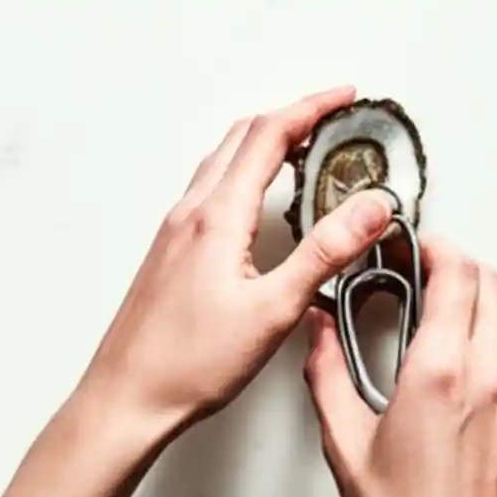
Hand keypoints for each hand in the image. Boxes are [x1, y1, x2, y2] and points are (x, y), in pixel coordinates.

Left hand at [77, 86, 395, 442]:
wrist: (126, 399)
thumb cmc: (189, 364)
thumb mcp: (274, 309)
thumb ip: (326, 253)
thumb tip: (370, 207)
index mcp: (217, 218)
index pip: (269, 136)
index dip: (312, 108)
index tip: (346, 97)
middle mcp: (190, 214)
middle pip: (242, 136)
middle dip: (292, 115)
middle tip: (332, 116)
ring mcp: (175, 232)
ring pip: (223, 160)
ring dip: (265, 141)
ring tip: (304, 149)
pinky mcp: (171, 253)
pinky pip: (210, 189)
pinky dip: (244, 172)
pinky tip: (258, 201)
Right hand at [303, 239, 496, 496]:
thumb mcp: (346, 445)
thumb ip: (327, 374)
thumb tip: (316, 332)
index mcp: (442, 371)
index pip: (456, 270)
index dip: (432, 246)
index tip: (409, 248)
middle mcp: (492, 375)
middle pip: (490, 281)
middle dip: (454, 266)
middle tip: (417, 278)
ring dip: (468, 310)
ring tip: (424, 337)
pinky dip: (482, 352)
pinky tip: (448, 385)